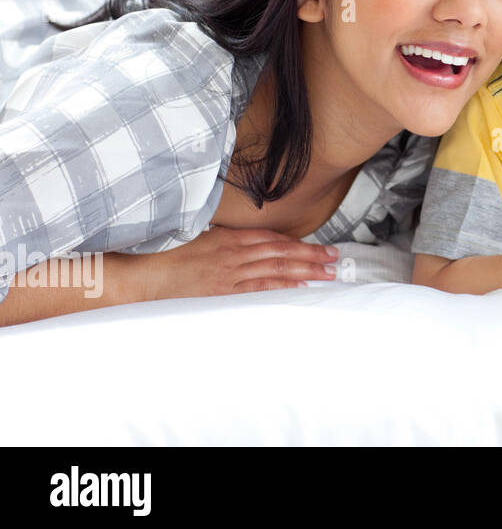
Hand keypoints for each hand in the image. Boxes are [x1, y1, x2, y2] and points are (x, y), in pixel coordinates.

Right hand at [141, 226, 340, 299]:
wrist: (141, 274)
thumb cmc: (165, 254)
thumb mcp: (197, 235)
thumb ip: (222, 237)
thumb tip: (240, 239)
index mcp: (229, 236)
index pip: (272, 238)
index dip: (298, 242)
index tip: (317, 245)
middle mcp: (234, 253)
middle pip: (282, 253)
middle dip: (311, 255)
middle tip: (334, 258)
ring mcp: (230, 273)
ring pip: (276, 270)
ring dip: (305, 271)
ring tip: (327, 272)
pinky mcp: (223, 292)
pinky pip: (258, 289)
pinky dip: (282, 287)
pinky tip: (300, 287)